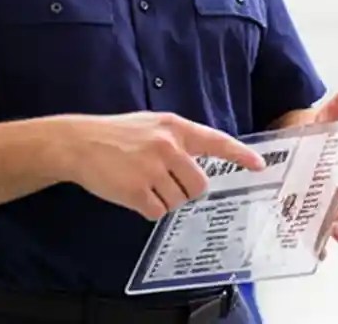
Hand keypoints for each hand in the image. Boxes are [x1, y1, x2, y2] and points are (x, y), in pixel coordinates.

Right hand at [62, 111, 264, 220]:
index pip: (216, 141)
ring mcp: (151, 169)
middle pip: (199, 184)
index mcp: (174, 128)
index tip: (259, 165)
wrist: (78, 142)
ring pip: (178, 201)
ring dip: (164, 200)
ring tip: (143, 184)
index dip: (240, 155)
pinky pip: (157, 212)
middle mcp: (167, 147)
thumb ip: (178, 139)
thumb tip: (201, 161)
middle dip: (187, 190)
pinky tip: (133, 194)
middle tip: (167, 184)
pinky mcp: (135, 190)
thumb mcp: (152, 125)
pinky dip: (148, 209)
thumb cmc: (117, 134)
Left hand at [306, 92, 337, 259]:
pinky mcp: (300, 214)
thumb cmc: (307, 136)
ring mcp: (317, 205)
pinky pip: (310, 232)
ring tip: (334, 236)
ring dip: (333, 229)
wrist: (286, 145)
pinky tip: (317, 251)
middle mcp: (331, 192)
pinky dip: (316, 243)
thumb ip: (332, 112)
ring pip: (328, 221)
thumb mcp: (317, 123)